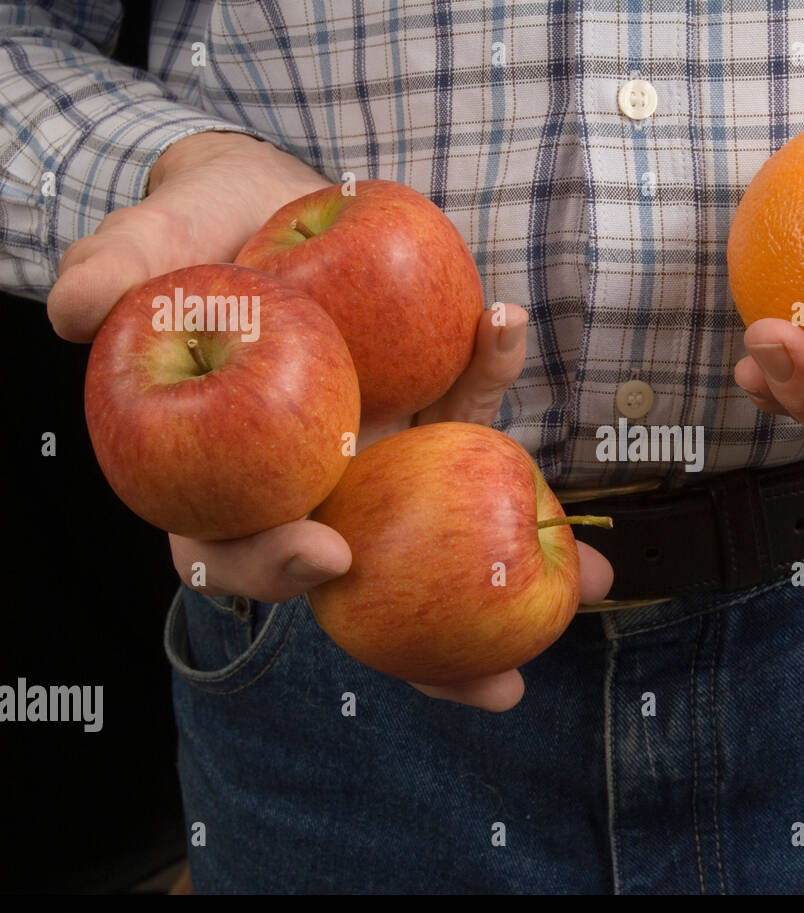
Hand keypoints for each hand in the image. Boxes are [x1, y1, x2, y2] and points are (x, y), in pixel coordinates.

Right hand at [52, 132, 610, 707]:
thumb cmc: (189, 237)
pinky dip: (489, 374)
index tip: (328, 556)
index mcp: (222, 479)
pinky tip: (508, 326)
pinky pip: (464, 408)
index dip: (272, 569)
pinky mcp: (425, 407)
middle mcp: (307, 485)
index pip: (232, 552)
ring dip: (513, 562)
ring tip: (590, 584)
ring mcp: (376, 456)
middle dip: (431, 647)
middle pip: (360, 585)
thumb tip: (73, 307)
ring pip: (437, 535)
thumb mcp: (145, 248)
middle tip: (499, 681)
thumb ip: (115, 272)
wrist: (257, 200)